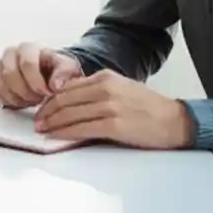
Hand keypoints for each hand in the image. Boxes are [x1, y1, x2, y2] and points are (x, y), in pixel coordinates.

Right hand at [0, 42, 84, 107]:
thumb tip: (56, 85)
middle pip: (10, 74)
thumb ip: (65, 73)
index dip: (36, 82)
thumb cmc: (57, 69)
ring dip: (15, 97)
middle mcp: (11, 53)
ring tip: (30, 101)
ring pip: (0, 82)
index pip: (26, 64)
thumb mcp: (68, 68)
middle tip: (38, 99)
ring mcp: (0, 64)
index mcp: (29, 48)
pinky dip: (4, 98)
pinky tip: (18, 101)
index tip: (47, 93)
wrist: (49, 72)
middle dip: (25, 92)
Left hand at [34, 69, 195, 148]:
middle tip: (36, 121)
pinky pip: (82, 128)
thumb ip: (94, 90)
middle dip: (46, 111)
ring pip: (70, 114)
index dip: (49, 98)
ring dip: (52, 123)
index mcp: (104, 77)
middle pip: (64, 99)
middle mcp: (105, 88)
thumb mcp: (119, 87)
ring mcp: (110, 106)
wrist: (175, 120)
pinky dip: (65, 133)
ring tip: (42, 130)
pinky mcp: (115, 125)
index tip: (40, 108)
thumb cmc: (147, 107)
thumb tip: (67, 98)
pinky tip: (56, 136)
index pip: (67, 87)